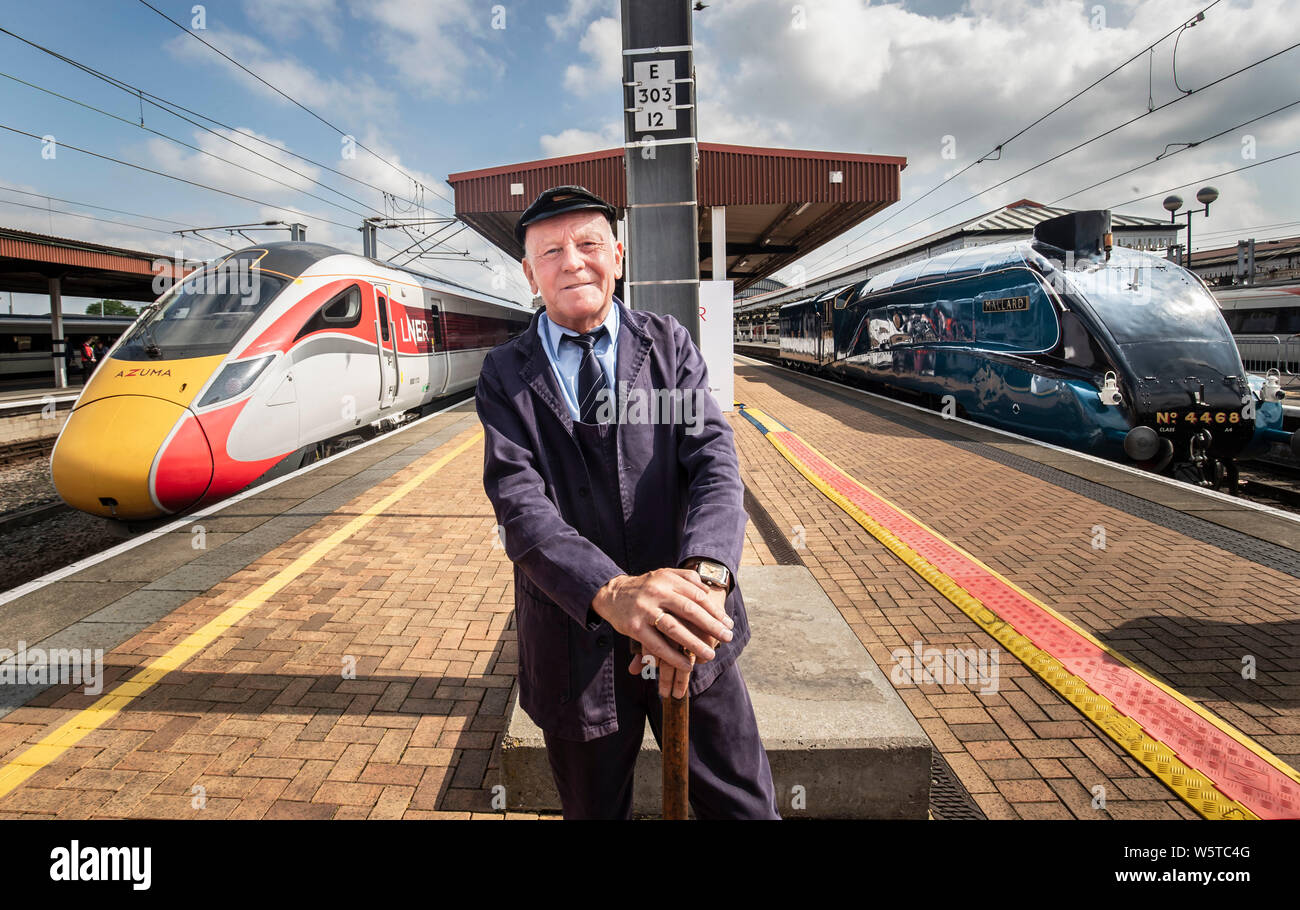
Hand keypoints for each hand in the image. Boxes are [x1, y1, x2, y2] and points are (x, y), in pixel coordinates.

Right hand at [593, 568, 733, 681]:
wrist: (612, 593)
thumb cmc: (646, 587)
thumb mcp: (664, 575)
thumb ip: (686, 579)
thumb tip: (707, 591)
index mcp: (667, 580)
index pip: (697, 596)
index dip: (714, 611)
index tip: (727, 623)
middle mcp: (657, 592)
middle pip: (689, 610)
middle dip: (710, 626)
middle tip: (727, 638)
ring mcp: (644, 610)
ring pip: (674, 629)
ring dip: (694, 643)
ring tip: (710, 654)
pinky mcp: (634, 627)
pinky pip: (657, 645)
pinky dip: (673, 656)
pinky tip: (687, 664)